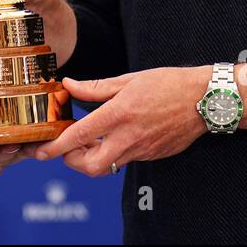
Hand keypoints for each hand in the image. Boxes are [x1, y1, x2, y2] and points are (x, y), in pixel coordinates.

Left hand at [34, 69, 208, 176]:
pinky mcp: (152, 155)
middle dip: (72, 162)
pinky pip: (125, 161)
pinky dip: (113, 154)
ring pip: (108, 167)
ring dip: (91, 159)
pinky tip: (112, 138)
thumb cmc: (168, 84)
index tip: (42, 151)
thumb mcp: (129, 79)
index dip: (57, 145)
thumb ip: (96, 87)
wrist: (204, 100)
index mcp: (120, 113)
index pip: (81, 136)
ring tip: (88, 141)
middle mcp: (129, 136)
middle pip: (91, 166)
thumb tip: (69, 85)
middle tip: (67, 147)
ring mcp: (142, 150)